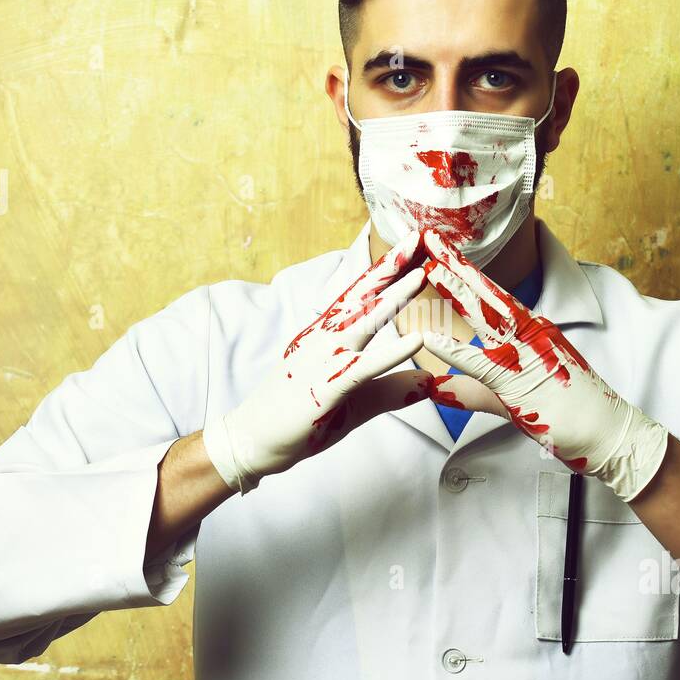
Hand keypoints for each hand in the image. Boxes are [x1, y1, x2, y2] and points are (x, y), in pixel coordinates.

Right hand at [202, 229, 434, 492]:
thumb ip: (390, 389)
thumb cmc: (298, 418)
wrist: (251, 442)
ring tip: (421, 275)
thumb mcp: (355, 402)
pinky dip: (391, 353)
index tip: (410, 247)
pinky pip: (364, 369)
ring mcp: (322, 362)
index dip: (384, 272)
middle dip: (390, 267)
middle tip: (418, 237)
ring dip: (393, 299)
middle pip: (361, 297)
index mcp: (326, 337)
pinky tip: (417, 340)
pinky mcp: (325, 390)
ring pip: (363, 324)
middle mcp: (324, 341)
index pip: (359, 297)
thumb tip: (428, 380)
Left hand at [418, 228, 669, 501]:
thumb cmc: (565, 412)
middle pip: (485, 293)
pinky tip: (431, 338)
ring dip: (455, 292)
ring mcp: (528, 354)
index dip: (464, 270)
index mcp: (530, 329)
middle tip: (428, 237)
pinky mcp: (521, 383)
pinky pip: (482, 365)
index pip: (490, 295)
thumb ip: (469, 390)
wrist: (607, 431)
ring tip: (427, 268)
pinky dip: (456, 351)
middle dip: (455, 264)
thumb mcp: (507, 397)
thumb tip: (435, 387)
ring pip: (485, 316)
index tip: (440, 249)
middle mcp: (530, 332)